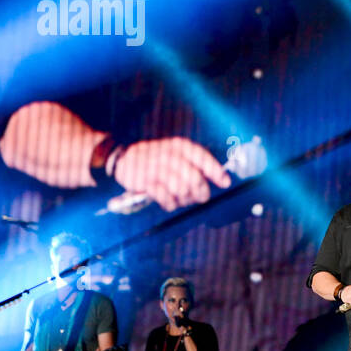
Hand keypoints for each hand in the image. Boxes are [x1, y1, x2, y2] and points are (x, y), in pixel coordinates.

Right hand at [112, 138, 231, 211]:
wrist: (125, 158)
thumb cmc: (157, 158)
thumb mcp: (175, 153)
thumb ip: (195, 164)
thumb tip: (222, 179)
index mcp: (180, 146)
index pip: (202, 158)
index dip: (216, 172)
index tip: (225, 183)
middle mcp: (170, 155)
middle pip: (194, 179)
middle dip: (201, 192)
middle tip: (200, 197)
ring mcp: (157, 168)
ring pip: (181, 190)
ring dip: (184, 199)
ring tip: (180, 199)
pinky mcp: (146, 181)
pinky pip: (166, 198)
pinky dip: (170, 204)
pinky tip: (169, 202)